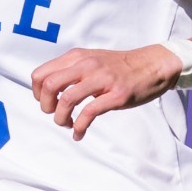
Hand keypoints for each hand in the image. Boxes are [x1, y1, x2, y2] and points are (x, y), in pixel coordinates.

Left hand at [29, 45, 180, 139]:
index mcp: (77, 57)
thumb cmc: (119, 67)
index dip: (37, 93)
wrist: (153, 65)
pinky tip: (79, 133)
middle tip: (55, 114)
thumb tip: (47, 90)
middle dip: (46, 106)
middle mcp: (87, 65)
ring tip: (67, 124)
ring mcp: (102, 79)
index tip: (47, 102)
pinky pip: (89, 113)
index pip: (40, 74)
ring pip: (66, 99)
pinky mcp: (117, 95)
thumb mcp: (91, 59)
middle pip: (49, 86)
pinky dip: (79, 127)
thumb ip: (70, 70)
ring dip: (60, 119)